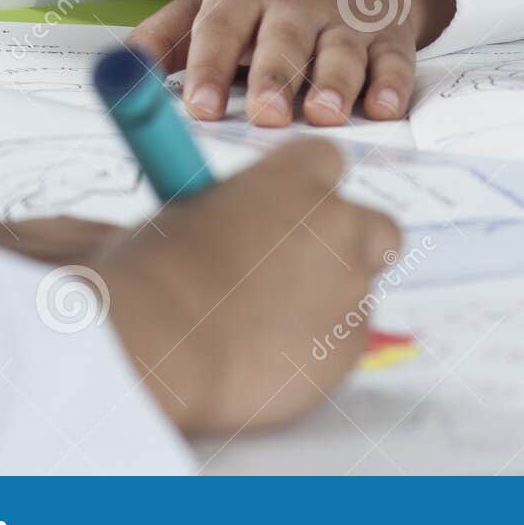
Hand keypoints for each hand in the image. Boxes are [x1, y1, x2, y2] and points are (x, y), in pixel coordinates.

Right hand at [95, 138, 399, 434]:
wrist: (156, 341)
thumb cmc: (147, 271)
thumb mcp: (167, 217)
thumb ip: (202, 207)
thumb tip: (191, 210)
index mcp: (295, 177)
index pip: (328, 162)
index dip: (307, 190)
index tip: (282, 213)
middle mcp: (337, 224)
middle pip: (375, 227)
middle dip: (348, 248)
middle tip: (299, 271)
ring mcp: (350, 288)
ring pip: (358, 292)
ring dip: (325, 304)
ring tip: (260, 327)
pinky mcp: (349, 349)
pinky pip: (345, 346)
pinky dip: (316, 354)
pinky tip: (264, 362)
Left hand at [128, 0, 454, 125]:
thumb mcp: (213, 0)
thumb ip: (164, 38)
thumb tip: (114, 73)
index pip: (222, 30)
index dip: (210, 68)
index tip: (199, 106)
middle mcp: (297, 6)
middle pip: (284, 41)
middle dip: (276, 78)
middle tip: (267, 115)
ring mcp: (346, 21)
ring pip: (342, 52)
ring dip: (336, 83)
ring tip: (325, 114)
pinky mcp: (389, 37)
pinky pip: (394, 61)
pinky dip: (392, 85)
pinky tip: (384, 107)